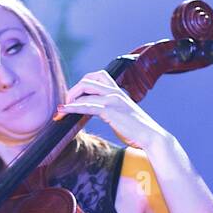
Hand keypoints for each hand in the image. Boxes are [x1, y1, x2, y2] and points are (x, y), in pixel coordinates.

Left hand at [53, 70, 170, 150]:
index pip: (96, 76)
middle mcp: (115, 92)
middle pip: (88, 80)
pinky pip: (87, 105)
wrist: (151, 136)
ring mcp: (113, 100)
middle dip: (73, 90)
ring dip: (69, 99)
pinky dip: (72, 108)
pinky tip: (63, 111)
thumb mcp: (122, 115)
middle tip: (65, 103)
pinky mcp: (110, 111)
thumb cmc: (138, 129)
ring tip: (60, 110)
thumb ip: (110, 110)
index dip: (82, 84)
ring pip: (85, 89)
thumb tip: (96, 112)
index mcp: (118, 91)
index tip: (73, 97)